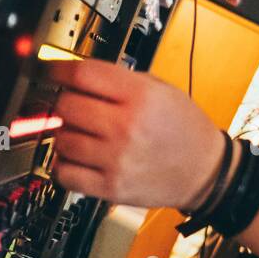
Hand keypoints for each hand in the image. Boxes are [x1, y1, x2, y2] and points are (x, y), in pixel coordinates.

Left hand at [47, 59, 224, 209]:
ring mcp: (116, 159)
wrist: (205, 171)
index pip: (82, 74)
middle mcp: (126, 127)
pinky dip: (64, 165)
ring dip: (64, 133)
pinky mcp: (111, 187)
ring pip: (62, 139)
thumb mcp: (162, 90)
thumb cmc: (185, 129)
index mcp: (140, 97)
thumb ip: (120, 79)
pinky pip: (65, 174)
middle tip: (72, 104)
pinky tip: (76, 158)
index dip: (59, 70)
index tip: (53, 71)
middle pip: (66, 105)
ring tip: (79, 133)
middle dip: (65, 102)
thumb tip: (77, 75)